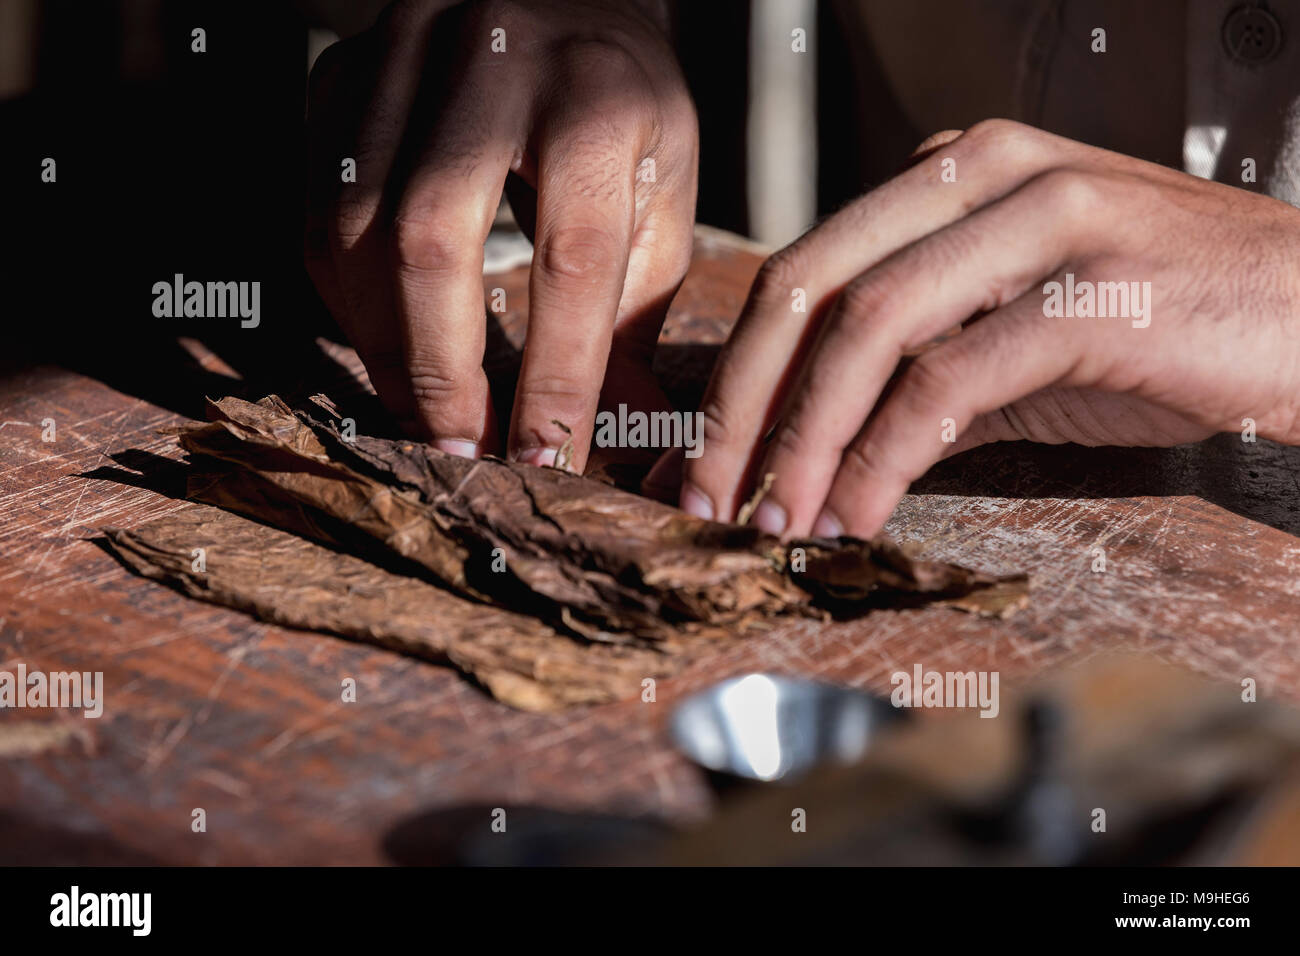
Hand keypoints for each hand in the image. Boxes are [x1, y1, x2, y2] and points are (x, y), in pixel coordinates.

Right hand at [305, 0, 696, 469]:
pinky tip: (386, 340)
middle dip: (439, 365)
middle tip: (458, 449)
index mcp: (597, 97)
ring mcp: (402, 58)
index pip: (571, 259)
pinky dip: (346, 294)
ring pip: (355, 223)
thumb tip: (621, 435)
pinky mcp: (341, 75)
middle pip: (432, 235)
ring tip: (420, 412)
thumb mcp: (662, 195)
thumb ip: (637, 312)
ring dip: (382, 342)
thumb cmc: (621, 110)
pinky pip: (317, 205)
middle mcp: (491, 61)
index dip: (554, 374)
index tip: (547, 459)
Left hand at [680, 119, 1299, 536]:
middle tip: (707, 496)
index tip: (703, 458)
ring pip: (870, 329)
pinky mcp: (1092, 292)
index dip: (739, 370)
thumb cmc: (1168, 332)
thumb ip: (917, 372)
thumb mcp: (1017, 339)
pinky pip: (949, 379)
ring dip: (805, 440)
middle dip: (743, 404)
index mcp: (954, 171)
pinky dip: (885, 457)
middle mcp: (986, 172)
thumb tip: (814, 449)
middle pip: (811, 287)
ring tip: (775, 520)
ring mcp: (1042, 220)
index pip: (807, 267)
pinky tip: (859, 514)